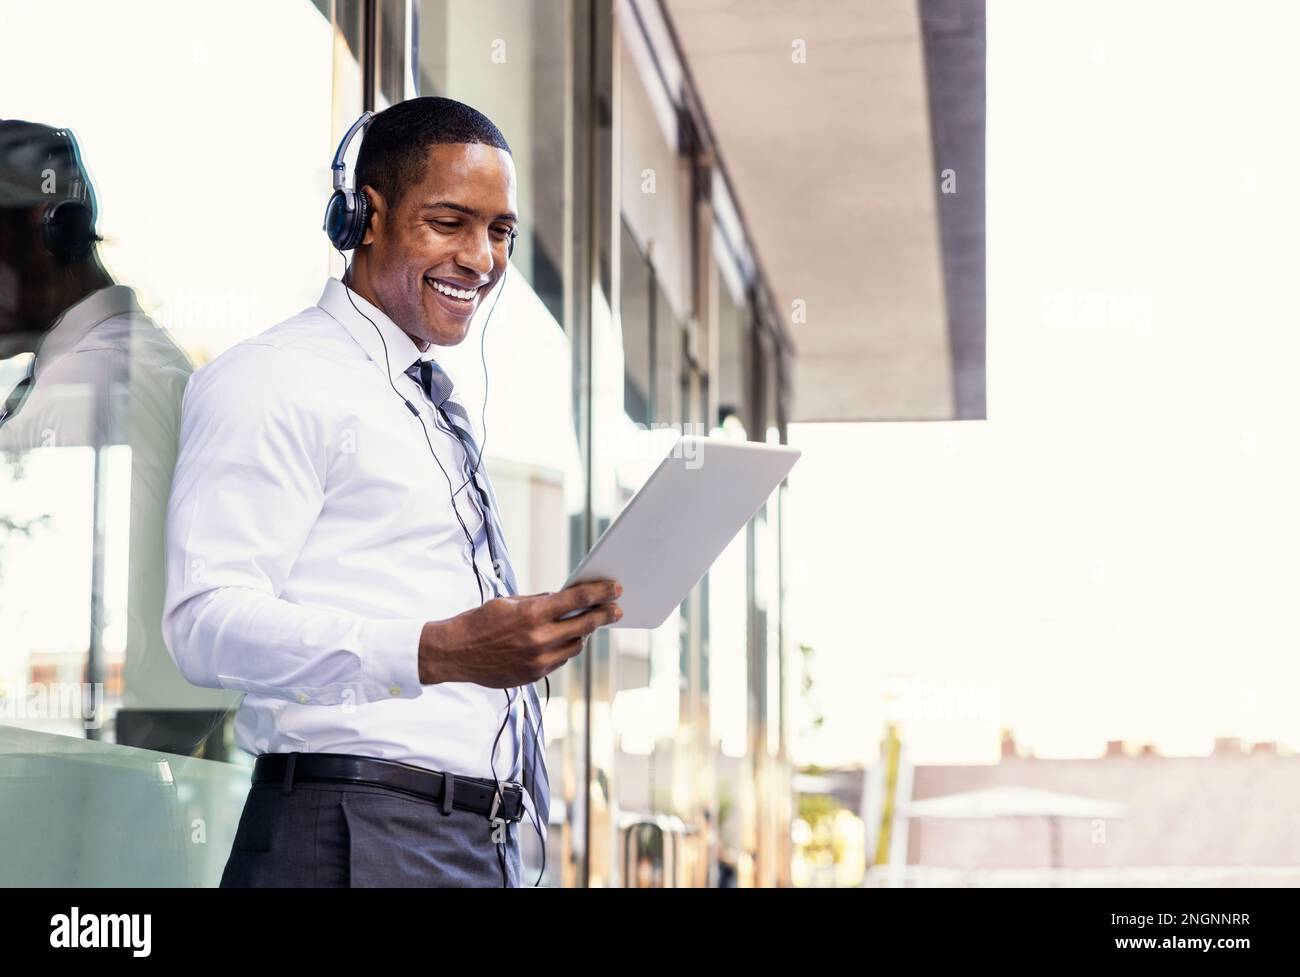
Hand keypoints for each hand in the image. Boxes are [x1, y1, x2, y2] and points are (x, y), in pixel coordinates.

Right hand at [418, 580, 621, 687]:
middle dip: (604, 615)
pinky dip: (565, 648)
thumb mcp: (509, 602)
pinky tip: (567, 639)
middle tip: (616, 610)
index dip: (600, 593)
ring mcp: (538, 659)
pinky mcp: (533, 675)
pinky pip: (560, 660)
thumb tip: (564, 598)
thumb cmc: (480, 622)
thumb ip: (539, 601)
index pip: (576, 599)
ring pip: (576, 645)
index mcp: (532, 613)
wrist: (455, 653)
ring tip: (589, 623)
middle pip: (585, 625)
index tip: (615, 589)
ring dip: (584, 633)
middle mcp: (538, 638)